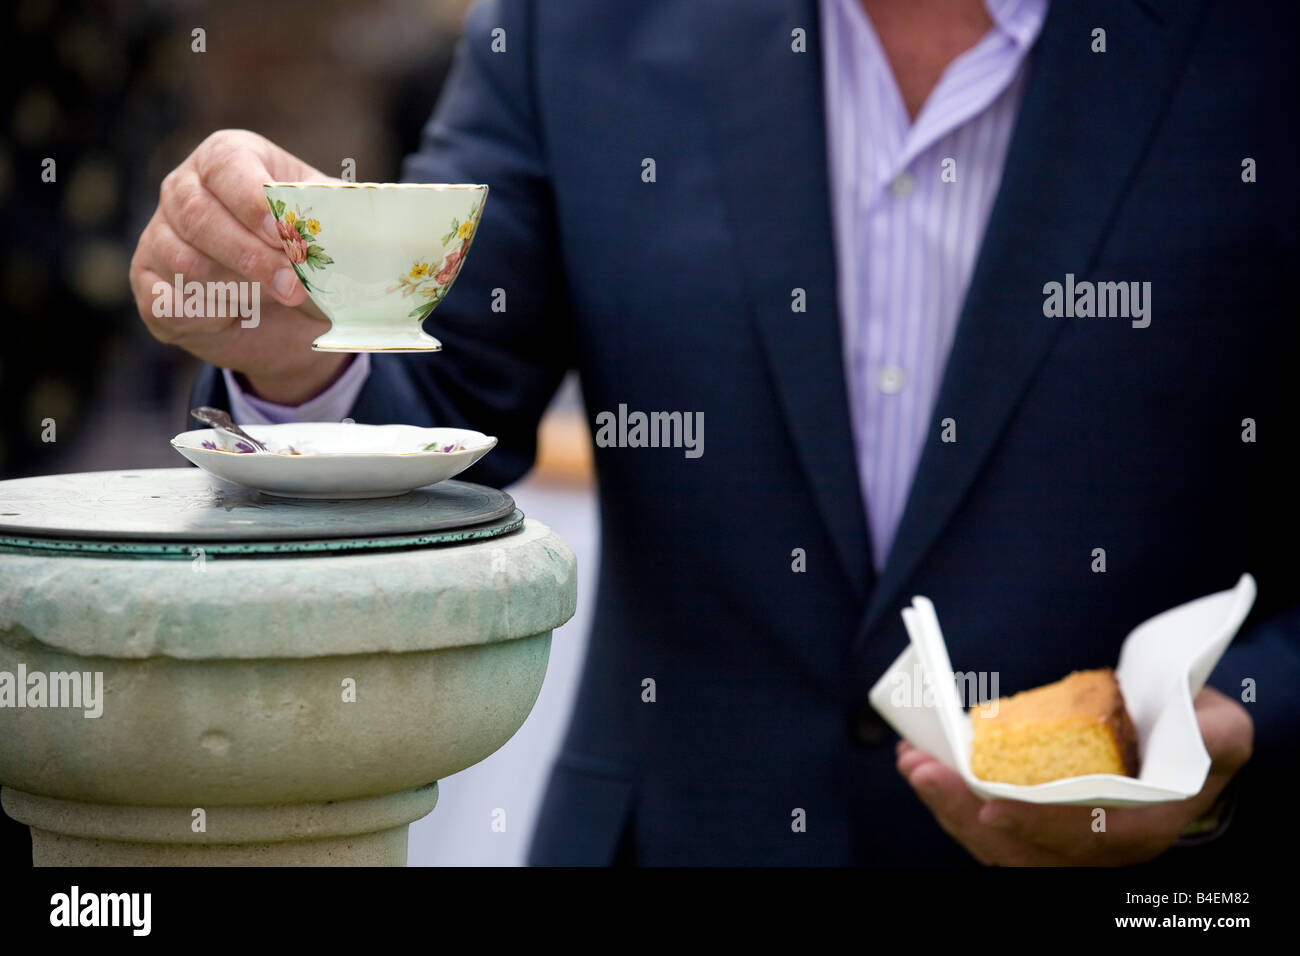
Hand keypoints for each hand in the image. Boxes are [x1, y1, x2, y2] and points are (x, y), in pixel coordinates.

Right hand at [130, 129, 348, 403]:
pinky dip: (211, 315)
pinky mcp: (149, 283)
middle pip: (200, 215)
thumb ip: (343, 222)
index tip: (286, 234)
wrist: (291, 321)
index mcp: (229, 159)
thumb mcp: (334, 233)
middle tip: (295, 287)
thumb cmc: (312, 260)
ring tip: (278, 301)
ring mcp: (160, 235)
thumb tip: (376, 229)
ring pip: (184, 260)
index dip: (254, 201)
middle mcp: (184, 189)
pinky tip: (240, 315)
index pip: (227, 166)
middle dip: (253, 256)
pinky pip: (169, 301)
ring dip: (237, 288)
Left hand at [897, 685, 1251, 864]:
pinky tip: (924, 768)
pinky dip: (953, 801)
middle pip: (1026, 851)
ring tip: (912, 763)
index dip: (1040, 827)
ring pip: (999, 845)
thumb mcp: (1218, 726)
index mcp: (1146, 826)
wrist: (1183, 744)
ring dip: (948, 807)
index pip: (1090, 838)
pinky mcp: (1037, 828)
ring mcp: (1067, 845)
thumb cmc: (1198, 732)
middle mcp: (1102, 849)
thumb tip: (1196, 725)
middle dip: (965, 813)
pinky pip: (989, 829)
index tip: (992, 808)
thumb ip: (1209, 730)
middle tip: (922, 769)